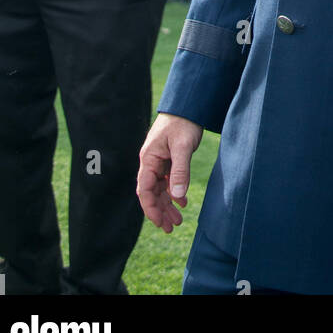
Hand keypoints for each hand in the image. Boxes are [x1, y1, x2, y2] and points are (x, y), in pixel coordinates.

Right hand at [137, 113, 202, 231]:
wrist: (188, 105)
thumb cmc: (183, 122)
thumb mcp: (183, 146)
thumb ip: (180, 170)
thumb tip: (177, 195)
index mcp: (149, 159)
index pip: (144, 190)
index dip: (151, 208)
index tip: (160, 223)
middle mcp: (151, 162)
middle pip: (151, 193)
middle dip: (160, 211)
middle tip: (172, 228)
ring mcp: (159, 161)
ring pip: (160, 189)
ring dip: (168, 204)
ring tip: (178, 220)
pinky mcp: (168, 159)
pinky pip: (167, 180)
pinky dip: (174, 192)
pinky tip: (182, 201)